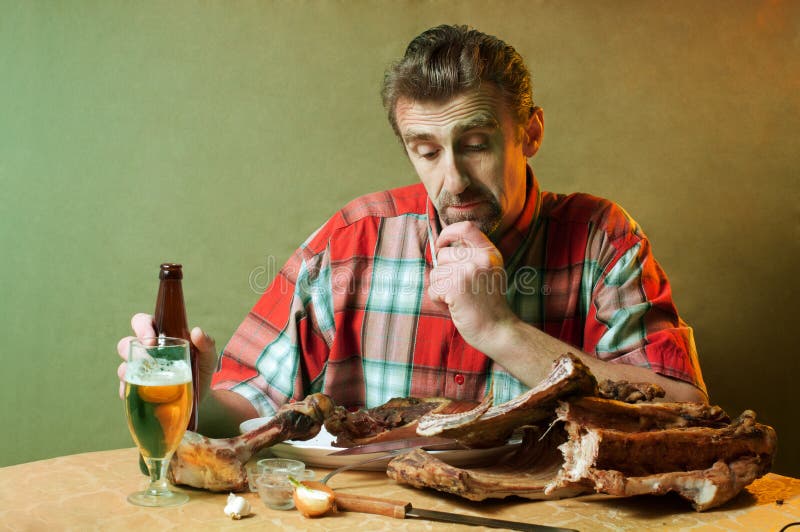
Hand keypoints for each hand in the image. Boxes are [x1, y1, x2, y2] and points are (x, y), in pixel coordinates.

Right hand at [116, 313, 217, 401]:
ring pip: (123, 367)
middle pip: (125, 343)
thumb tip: (197, 332)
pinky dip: (129, 392)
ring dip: (129, 372)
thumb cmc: (201, 370)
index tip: (151, 340)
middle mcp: (145, 352)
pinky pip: (125, 389)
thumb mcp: (208, 356)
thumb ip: (206, 343)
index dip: (142, 327)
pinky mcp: (137, 390)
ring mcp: (139, 371)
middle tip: (147, 359)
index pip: (142, 322)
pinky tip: (139, 396)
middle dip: (130, 349)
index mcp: (160, 336)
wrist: (200, 397)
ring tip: (144, 381)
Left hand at [428, 221, 518, 352]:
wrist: (498, 331)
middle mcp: (481, 259)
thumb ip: (471, 258)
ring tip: (458, 300)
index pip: (466, 228)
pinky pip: (434, 289)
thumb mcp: (488, 273)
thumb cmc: (488, 305)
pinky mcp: (456, 286)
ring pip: (436, 273)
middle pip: (443, 254)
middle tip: (456, 290)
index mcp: (490, 253)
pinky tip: (454, 308)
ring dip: (440, 289)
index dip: (448, 233)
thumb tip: (439, 248)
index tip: (442, 244)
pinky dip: (439, 302)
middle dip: (442, 273)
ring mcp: (469, 271)